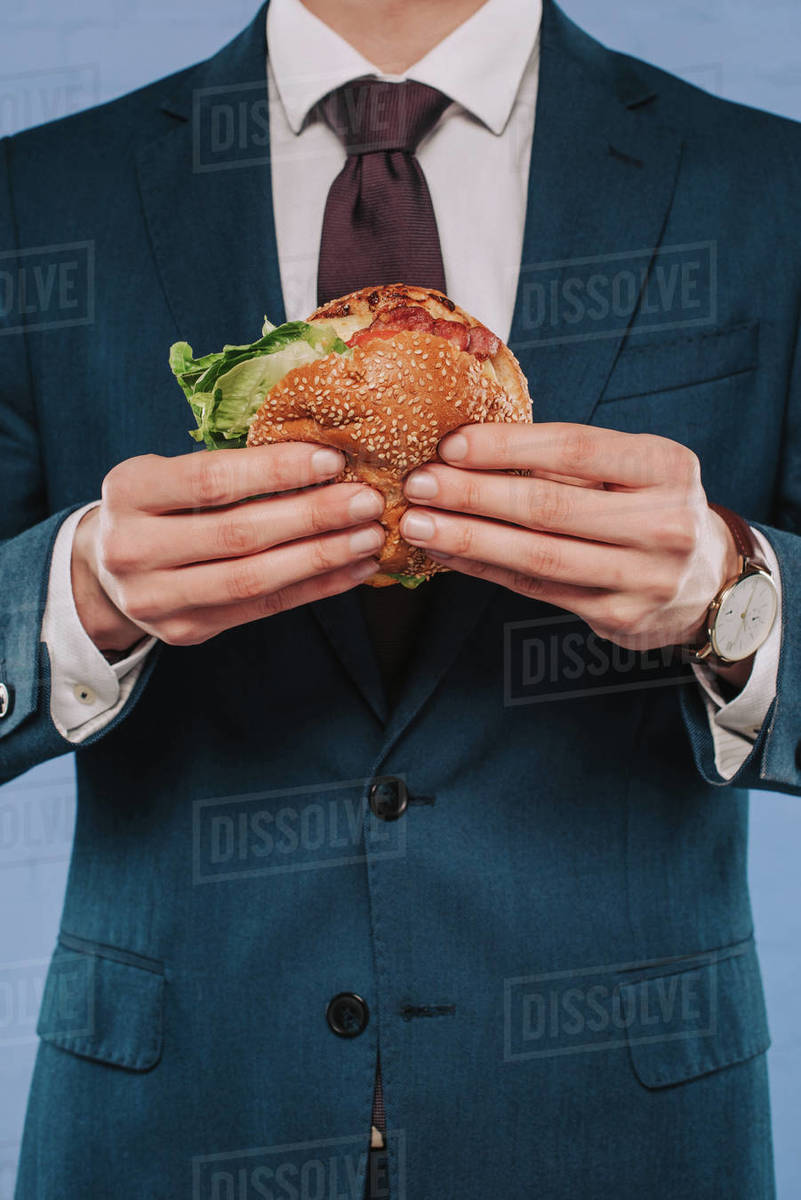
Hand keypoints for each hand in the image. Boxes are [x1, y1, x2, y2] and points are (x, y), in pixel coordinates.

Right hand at [72, 443, 384, 651]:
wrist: (107, 569)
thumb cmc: (158, 507)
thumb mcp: (168, 473)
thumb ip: (228, 467)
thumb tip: (324, 457)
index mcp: (129, 491)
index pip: (211, 480)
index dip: (275, 471)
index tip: (331, 459)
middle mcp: (132, 548)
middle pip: (237, 534)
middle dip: (312, 516)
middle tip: (365, 501)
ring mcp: (155, 598)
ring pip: (253, 579)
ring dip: (321, 557)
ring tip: (368, 538)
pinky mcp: (184, 630)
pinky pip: (262, 609)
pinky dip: (314, 588)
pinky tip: (353, 571)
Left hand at [400, 421, 739, 655]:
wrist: (707, 579)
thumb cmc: (650, 505)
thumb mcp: (633, 467)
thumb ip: (568, 459)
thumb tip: (467, 446)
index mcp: (666, 466)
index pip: (574, 448)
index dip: (507, 446)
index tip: (450, 445)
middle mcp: (664, 522)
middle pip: (549, 506)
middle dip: (473, 494)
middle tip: (418, 484)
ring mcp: (644, 576)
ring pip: (538, 555)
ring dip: (468, 538)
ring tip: (418, 524)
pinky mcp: (620, 616)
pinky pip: (537, 588)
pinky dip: (485, 568)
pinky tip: (447, 554)